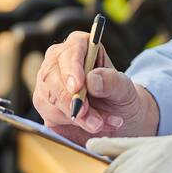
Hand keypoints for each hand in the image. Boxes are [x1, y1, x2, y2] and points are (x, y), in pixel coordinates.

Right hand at [33, 32, 158, 142]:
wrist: (118, 118)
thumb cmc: (121, 96)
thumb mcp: (125, 89)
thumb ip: (112, 81)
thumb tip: (92, 79)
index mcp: (80, 46)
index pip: (70, 49)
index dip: (72, 67)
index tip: (77, 86)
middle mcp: (59, 62)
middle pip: (52, 76)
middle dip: (71, 100)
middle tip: (92, 116)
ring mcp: (48, 84)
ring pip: (50, 98)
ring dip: (76, 116)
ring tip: (100, 124)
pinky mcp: (46, 106)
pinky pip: (51, 115)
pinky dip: (72, 125)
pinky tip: (91, 127)